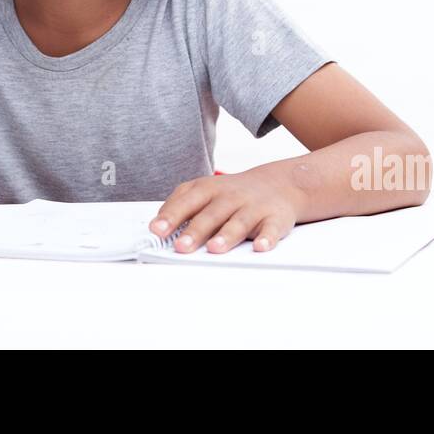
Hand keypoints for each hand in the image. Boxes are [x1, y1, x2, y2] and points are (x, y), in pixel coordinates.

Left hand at [148, 166, 301, 253]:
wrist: (277, 184)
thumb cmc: (232, 194)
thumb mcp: (204, 191)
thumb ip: (179, 205)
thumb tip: (156, 226)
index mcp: (209, 189)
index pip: (187, 202)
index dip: (171, 216)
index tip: (157, 230)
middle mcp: (230, 197)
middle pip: (211, 214)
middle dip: (195, 230)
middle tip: (181, 247)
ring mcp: (253, 207)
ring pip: (239, 222)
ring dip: (227, 235)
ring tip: (214, 248)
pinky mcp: (275, 219)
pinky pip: (271, 229)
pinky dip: (267, 238)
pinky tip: (260, 247)